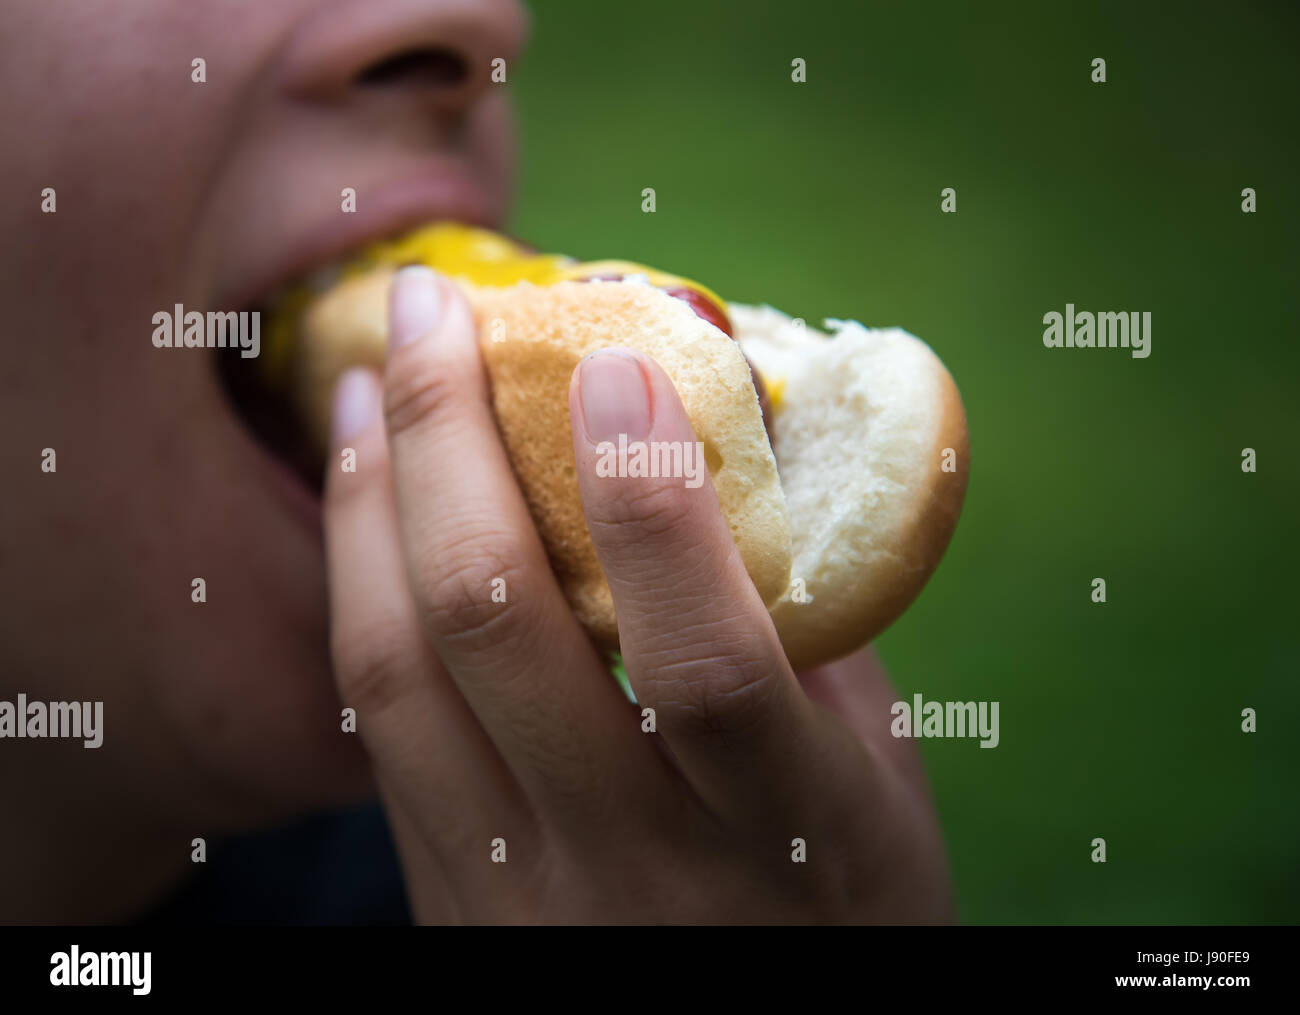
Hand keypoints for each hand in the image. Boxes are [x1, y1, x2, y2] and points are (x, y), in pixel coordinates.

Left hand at [322, 266, 954, 922]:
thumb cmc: (847, 910)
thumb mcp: (882, 787)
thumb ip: (816, 633)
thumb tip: (753, 459)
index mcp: (786, 832)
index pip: (705, 661)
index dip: (656, 503)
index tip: (616, 357)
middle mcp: (635, 863)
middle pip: (500, 625)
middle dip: (458, 435)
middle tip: (440, 305)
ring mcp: (520, 889)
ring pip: (401, 668)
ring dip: (373, 497)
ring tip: (376, 376)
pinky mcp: (448, 897)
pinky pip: (376, 722)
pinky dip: (358, 585)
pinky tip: (368, 502)